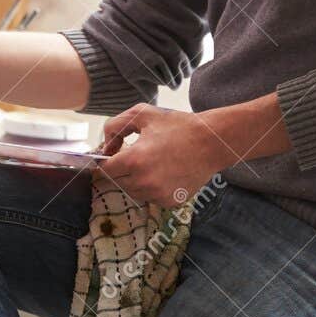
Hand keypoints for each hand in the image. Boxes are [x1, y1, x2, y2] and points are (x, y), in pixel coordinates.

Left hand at [97, 103, 223, 207]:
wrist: (211, 142)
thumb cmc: (177, 126)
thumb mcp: (142, 114)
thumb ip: (115, 126)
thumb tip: (105, 146)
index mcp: (133, 160)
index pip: (104, 170)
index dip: (105, 162)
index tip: (112, 156)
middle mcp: (143, 181)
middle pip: (116, 182)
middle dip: (120, 169)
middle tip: (134, 156)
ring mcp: (157, 194)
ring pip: (132, 191)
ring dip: (134, 179)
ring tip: (151, 163)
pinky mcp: (169, 201)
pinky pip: (149, 197)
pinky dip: (151, 187)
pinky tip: (163, 172)